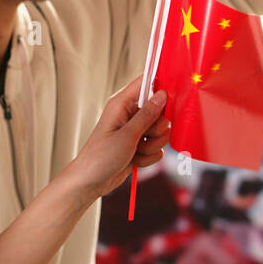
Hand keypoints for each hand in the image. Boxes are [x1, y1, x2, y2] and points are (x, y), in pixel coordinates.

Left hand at [67, 75, 169, 199]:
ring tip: (136, 151)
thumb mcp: (127, 135)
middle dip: (157, 128)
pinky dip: (149, 157)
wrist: (91, 181)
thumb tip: (162, 94)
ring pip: (162, 132)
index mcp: (121, 104)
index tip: (171, 99)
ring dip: (152, 145)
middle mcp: (130, 114)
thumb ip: (147, 115)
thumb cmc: (100, 157)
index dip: (161, 86)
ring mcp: (135, 130)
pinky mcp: (140, 145)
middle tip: (144, 136)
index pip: (146, 82)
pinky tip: (134, 160)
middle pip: (161, 110)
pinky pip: (158, 147)